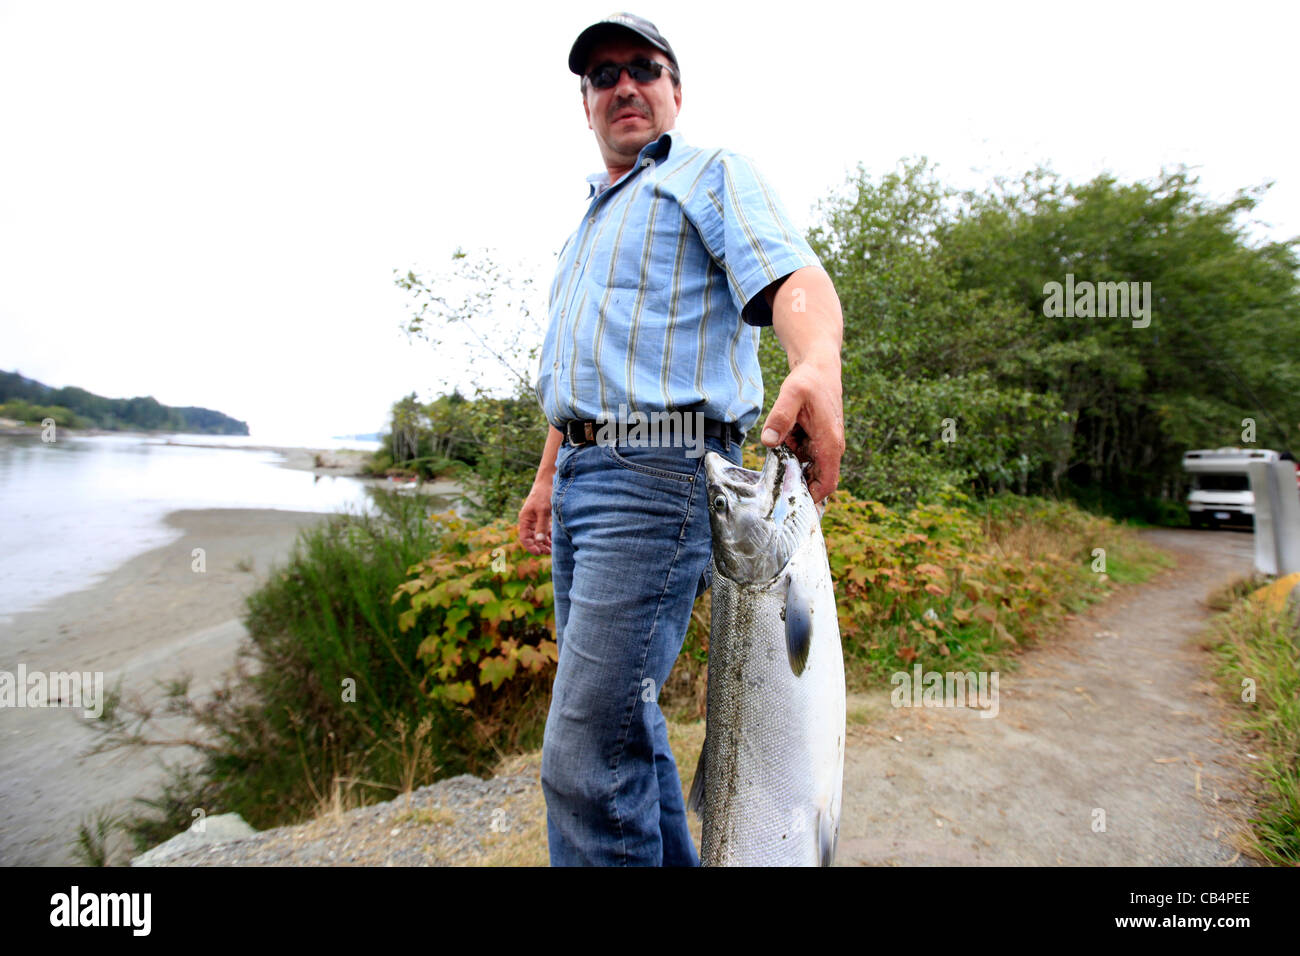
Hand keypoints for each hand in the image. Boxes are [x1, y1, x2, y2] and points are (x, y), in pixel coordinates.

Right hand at [518, 482, 552, 554]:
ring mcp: (536, 519)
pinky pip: (544, 530)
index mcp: (525, 519)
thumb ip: (541, 526)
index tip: (539, 553)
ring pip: (538, 535)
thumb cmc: (544, 494)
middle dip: (538, 546)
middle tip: (548, 553)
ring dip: (544, 543)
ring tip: (552, 550)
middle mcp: (529, 520)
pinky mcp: (543, 516)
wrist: (549, 480)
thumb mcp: (543, 511)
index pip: (524, 538)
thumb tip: (539, 540)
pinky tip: (554, 541)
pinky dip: (548, 536)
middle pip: (531, 538)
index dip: (530, 547)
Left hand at [759, 357, 843, 504]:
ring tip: (782, 439)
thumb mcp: (791, 394)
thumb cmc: (809, 380)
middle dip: (794, 479)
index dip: (812, 497)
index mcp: (830, 442)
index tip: (789, 499)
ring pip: (805, 466)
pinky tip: (785, 434)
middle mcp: (831, 447)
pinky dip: (790, 450)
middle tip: (774, 471)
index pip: (828, 483)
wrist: (819, 368)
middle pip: (814, 479)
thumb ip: (780, 417)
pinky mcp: (817, 441)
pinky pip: (802, 454)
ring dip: (790, 461)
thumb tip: (768, 441)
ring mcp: (825, 445)